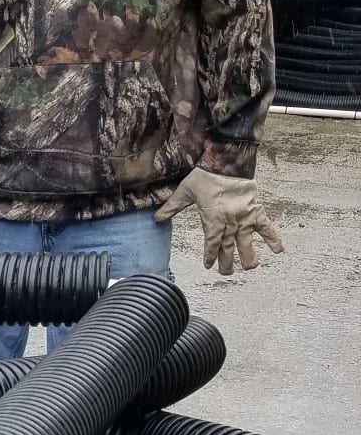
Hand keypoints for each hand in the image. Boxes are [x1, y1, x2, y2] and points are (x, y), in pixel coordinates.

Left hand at [154, 168, 284, 274]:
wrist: (227, 162)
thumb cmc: (205, 176)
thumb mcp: (184, 191)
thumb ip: (171, 207)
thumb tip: (156, 218)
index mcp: (213, 220)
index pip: (211, 243)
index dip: (210, 255)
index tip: (209, 265)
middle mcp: (229, 223)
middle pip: (228, 247)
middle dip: (227, 261)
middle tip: (226, 273)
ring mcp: (244, 218)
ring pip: (247, 242)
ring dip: (249, 256)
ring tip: (250, 267)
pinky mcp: (256, 211)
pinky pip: (266, 227)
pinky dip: (273, 238)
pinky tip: (278, 250)